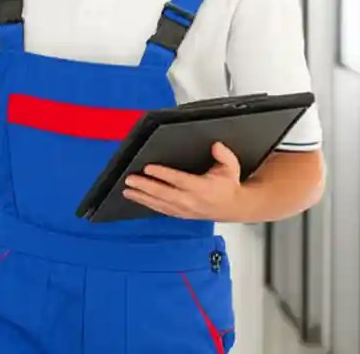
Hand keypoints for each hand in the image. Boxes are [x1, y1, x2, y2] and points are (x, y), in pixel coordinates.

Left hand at [122, 142, 243, 220]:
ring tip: (127, 190)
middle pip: (164, 193)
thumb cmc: (228, 185)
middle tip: (130, 179)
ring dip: (142, 197)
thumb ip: (224, 155)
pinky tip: (136, 198)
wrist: (232, 208)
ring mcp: (185, 210)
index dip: (163, 174)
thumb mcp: (231, 167)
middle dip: (146, 186)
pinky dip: (148, 204)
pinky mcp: (181, 214)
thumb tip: (215, 146)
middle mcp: (192, 200)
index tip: (148, 168)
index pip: (179, 180)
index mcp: (203, 188)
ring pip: (160, 204)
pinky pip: (161, 210)